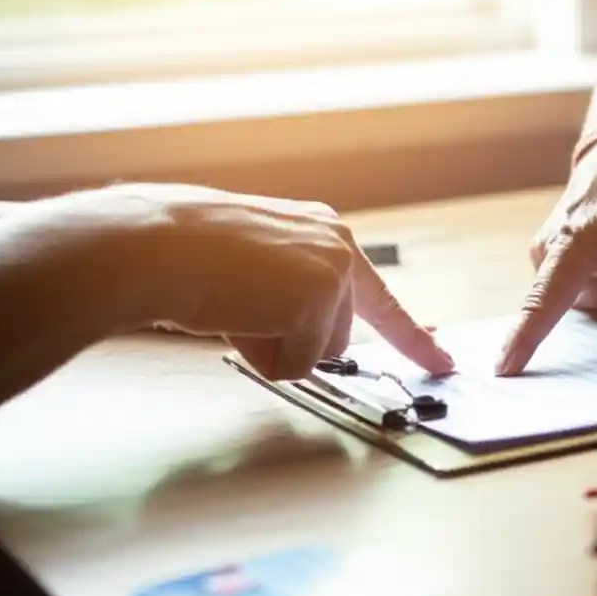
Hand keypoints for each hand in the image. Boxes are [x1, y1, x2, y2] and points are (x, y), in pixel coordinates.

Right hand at [107, 184, 453, 379]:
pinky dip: (261, 354)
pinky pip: (296, 363)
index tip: (443, 361)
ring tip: (233, 305)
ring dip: (273, 346)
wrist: (153, 245)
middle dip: (291, 341)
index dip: (412, 336)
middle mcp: (338, 246)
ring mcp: (333, 272)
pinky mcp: (318, 299)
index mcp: (324, 232)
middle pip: (335, 337)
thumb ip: (293, 289)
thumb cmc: (187, 255)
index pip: (379, 297)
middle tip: (241, 309)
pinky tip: (235, 315)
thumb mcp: (257, 262)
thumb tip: (306, 338)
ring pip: (317, 353)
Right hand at [496, 139, 596, 374]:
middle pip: (571, 305)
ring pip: (576, 298)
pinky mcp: (548, 260)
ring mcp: (544, 257)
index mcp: (566, 247)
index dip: (525, 337)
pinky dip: (594, 280)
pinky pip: (573, 288)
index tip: (505, 368)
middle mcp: (545, 255)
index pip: (543, 302)